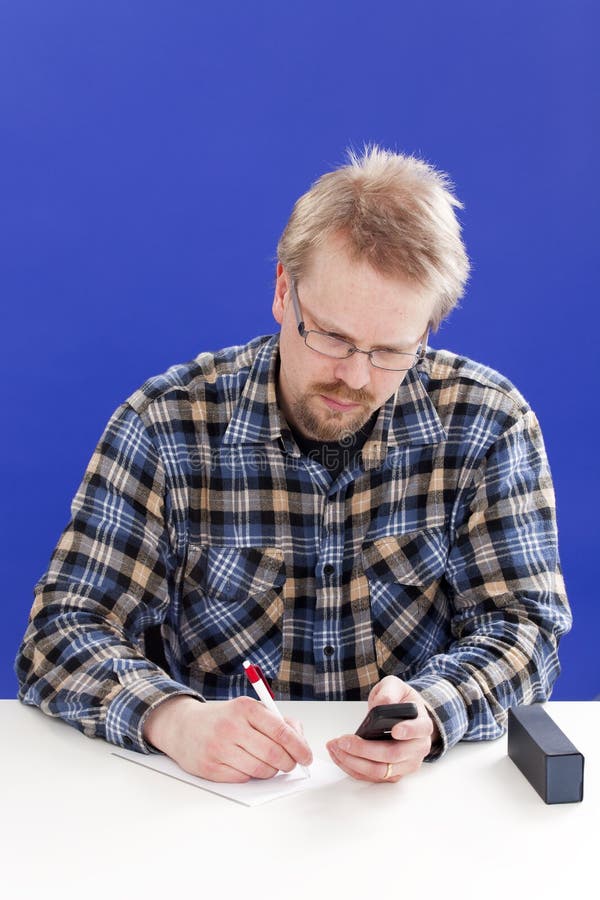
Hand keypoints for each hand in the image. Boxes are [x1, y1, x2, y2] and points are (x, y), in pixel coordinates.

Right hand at [143, 695, 312, 782]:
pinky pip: (243, 778)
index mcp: (245, 708)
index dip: (299, 747)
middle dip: (288, 763)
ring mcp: (219, 748)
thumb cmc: (223, 718)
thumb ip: (277, 721)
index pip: (281, 731)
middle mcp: (232, 727)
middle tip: (291, 764)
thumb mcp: (249, 709)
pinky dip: (252, 775)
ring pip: (261, 770)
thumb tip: (300, 740)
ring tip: (269, 764)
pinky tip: (248, 766)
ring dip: (272, 771)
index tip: (307, 756)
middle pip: (274, 754)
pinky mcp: (210, 768)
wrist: (183, 726)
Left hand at [326, 676, 436, 782]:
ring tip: (335, 747)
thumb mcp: (396, 687)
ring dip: (354, 761)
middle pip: (393, 755)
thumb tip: (381, 704)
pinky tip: (339, 755)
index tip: (395, 730)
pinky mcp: (393, 773)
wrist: (404, 717)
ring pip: (380, 771)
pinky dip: (352, 767)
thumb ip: (389, 692)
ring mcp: (406, 764)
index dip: (408, 731)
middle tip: (344, 740)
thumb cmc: (400, 702)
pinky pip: (371, 776)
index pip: (419, 730)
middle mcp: (417, 748)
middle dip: (365, 749)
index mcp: (422, 725)